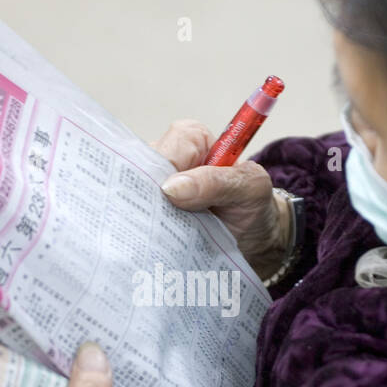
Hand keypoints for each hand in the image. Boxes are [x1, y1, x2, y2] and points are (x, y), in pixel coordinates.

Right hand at [150, 119, 291, 280]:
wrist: (253, 240)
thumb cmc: (252, 205)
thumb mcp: (249, 188)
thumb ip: (217, 182)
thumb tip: (172, 187)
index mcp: (190, 139)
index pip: (164, 152)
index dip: (164, 176)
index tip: (173, 201)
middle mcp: (165, 159)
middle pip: (139, 174)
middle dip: (150, 201)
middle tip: (166, 226)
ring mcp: (152, 188)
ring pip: (133, 199)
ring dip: (147, 222)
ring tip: (163, 239)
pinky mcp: (148, 214)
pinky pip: (136, 221)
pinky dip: (145, 235)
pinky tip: (153, 246)